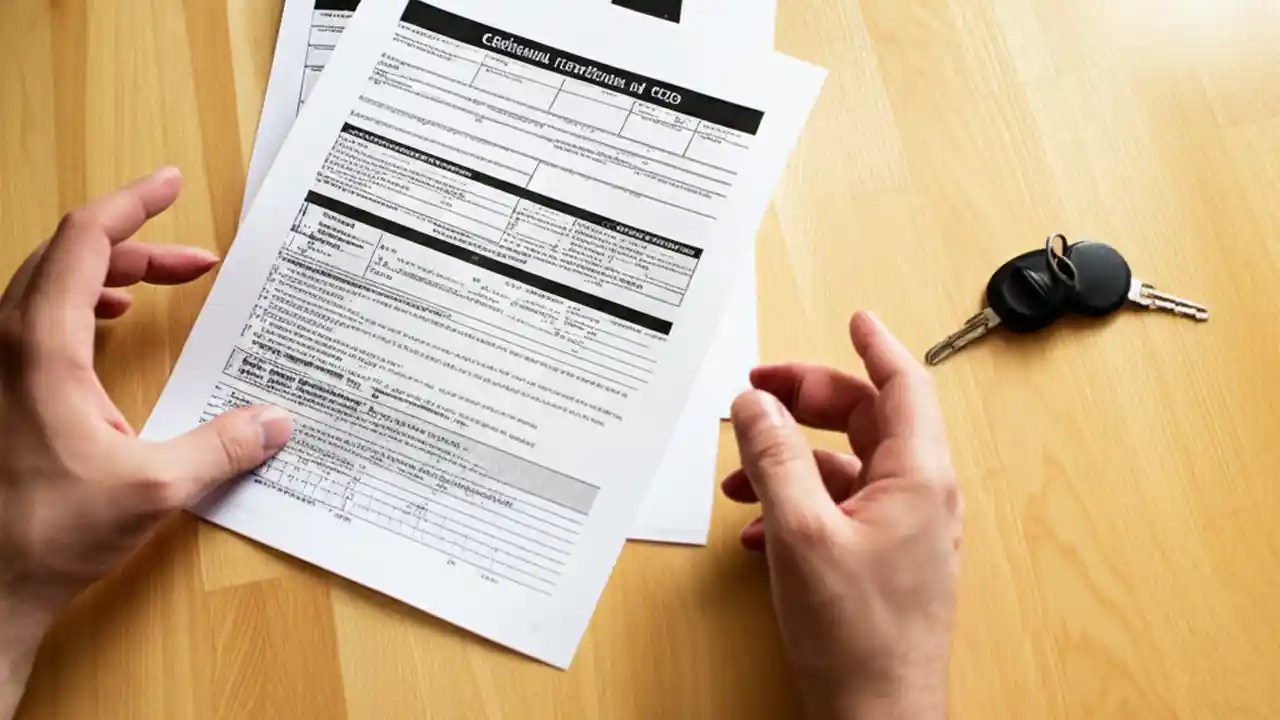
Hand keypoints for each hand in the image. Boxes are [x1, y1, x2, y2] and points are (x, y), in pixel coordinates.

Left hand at [0, 167, 293, 717]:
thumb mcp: (153, 486)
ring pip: (46, 284)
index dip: (132, 204)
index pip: (84, 239)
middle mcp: (7, 342)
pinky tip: (104, 326)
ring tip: (155, 283)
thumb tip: (275, 421)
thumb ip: (221, 447)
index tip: (169, 183)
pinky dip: (77, 301)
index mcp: (41, 346)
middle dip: (136, 244)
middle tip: (194, 259)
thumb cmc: (45, 532)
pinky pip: (33, 316)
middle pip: (66, 255)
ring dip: (105, 272)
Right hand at [722, 311, 961, 719]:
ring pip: (842, 469)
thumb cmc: (857, 635)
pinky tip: (756, 530)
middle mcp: (918, 496)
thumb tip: (755, 406)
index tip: (853, 318)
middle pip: (864, 421)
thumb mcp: (801, 533)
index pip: (903, 385)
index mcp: (917, 476)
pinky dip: (794, 506)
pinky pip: (836, 510)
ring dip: (788, 464)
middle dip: (806, 404)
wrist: (877, 716)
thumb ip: (775, 460)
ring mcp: (902, 531)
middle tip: (757, 394)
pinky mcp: (881, 560)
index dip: (876, 345)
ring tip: (738, 479)